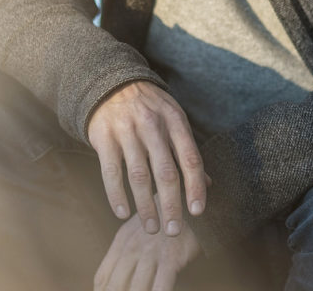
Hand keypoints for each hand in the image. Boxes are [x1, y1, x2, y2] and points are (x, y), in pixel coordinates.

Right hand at [86, 80, 207, 236]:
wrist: (111, 83)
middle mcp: (152, 126)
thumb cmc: (149, 108)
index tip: (197, 211)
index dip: (196, 187)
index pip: (190, 159)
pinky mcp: (104, 137)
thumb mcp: (173, 120)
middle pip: (166, 172)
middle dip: (171, 205)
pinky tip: (123, 213)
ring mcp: (127, 131)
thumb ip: (187, 151)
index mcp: (175, 122)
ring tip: (151, 227)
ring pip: (139, 175)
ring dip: (145, 206)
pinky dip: (116, 195)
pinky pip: (111, 171)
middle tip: (174, 230)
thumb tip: (208, 185)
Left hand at [94, 214, 200, 290]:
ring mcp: (151, 254)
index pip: (102, 278)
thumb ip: (125, 252)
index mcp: (121, 242)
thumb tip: (110, 279)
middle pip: (115, 286)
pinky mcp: (171, 258)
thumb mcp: (138, 230)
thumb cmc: (164, 218)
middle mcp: (132, 248)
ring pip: (136, 289)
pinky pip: (161, 286)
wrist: (188, 199)